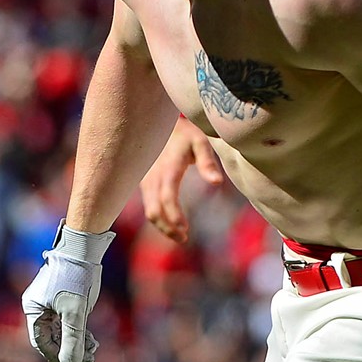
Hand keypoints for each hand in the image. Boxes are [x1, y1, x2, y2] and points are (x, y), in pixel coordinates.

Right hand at [21, 221, 115, 361]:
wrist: (84, 246)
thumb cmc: (76, 277)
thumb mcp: (75, 312)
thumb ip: (72, 340)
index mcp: (33, 310)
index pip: (42, 343)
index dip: (58, 358)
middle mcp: (38, 307)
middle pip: (52, 338)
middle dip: (71, 350)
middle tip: (90, 360)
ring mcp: (50, 302)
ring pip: (61, 329)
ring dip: (77, 341)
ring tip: (94, 348)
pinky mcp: (62, 296)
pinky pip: (67, 320)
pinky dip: (78, 329)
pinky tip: (92, 338)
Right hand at [140, 116, 225, 244]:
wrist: (159, 123)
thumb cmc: (185, 133)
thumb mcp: (200, 142)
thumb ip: (207, 162)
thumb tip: (217, 182)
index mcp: (167, 168)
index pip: (167, 197)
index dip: (174, 215)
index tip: (184, 229)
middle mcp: (152, 177)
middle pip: (154, 210)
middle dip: (167, 227)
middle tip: (184, 238)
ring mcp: (145, 180)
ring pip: (149, 210)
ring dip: (162, 225)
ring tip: (181, 235)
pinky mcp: (144, 183)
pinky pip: (148, 205)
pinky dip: (158, 217)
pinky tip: (171, 223)